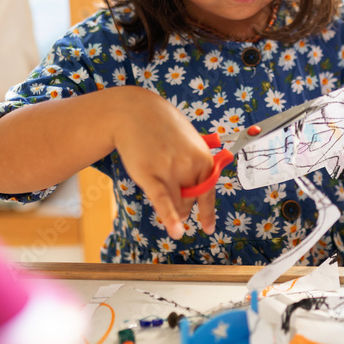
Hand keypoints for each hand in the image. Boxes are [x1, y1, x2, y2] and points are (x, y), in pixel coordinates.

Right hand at [112, 87, 216, 239]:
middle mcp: (190, 166)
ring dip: (170, 205)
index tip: (208, 228)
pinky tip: (175, 232)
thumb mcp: (189, 141)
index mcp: (204, 158)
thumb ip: (195, 165)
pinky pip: (163, 202)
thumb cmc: (162, 126)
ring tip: (159, 180)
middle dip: (181, 202)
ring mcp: (170, 170)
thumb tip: (194, 194)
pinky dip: (170, 218)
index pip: (208, 193)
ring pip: (176, 205)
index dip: (207, 213)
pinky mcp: (149, 174)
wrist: (135, 112)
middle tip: (169, 182)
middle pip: (189, 202)